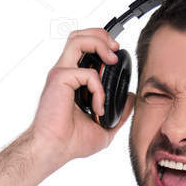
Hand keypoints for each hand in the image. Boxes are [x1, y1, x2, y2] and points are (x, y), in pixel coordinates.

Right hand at [28, 27, 135, 165]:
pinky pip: (87, 73)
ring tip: (112, 60)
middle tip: (116, 49)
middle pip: (80, 35)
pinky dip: (99, 89)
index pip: (83, 48)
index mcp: (72, 80)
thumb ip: (119, 112)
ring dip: (99, 44)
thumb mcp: (105, 127)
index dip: (100, 44)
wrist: (54, 150)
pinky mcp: (60, 78)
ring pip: (78, 39)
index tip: (115, 56)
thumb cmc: (70, 142)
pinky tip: (99, 107)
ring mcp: (61, 73)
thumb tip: (131, 99)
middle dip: (101, 35)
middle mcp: (65, 73)